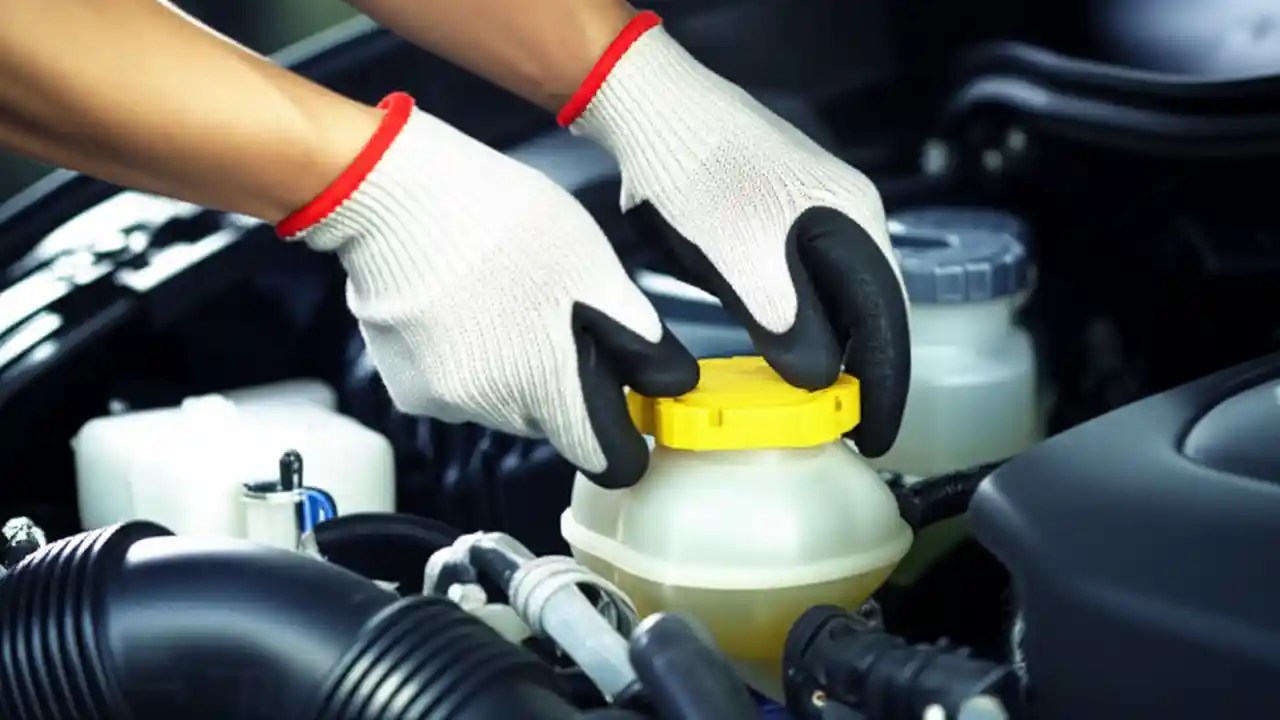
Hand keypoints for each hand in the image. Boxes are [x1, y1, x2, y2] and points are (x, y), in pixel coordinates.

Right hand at [279, 93, 697, 488]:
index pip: (607, 458)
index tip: (619, 398)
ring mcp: (444, 404)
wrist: (394, 200)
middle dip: (559, 381)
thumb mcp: (594, 266)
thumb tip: (669, 378)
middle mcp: (496, 413)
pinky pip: (453, 389)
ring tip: (499, 298)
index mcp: (552, 391)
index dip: (621, 432)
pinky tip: (458, 307)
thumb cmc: (501, 225)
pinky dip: (463, 359)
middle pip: (550, 423)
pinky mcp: (404, 388)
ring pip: (501, 403)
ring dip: (509, 368)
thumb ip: (635, 333)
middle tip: (550, 314)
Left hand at [559, 12, 910, 456]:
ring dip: (838, 351)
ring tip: (826, 406)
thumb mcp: (739, 256)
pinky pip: (810, 283)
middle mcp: (846, 214)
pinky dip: (808, 326)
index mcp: (851, 220)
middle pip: (873, 309)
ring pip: (841, 298)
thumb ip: (786, 320)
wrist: (650, 108)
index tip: (875, 441)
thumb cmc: (694, 174)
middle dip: (867, 373)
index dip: (885, 386)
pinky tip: (791, 351)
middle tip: (852, 432)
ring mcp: (813, 212)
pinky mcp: (779, 216)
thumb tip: (821, 379)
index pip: (887, 319)